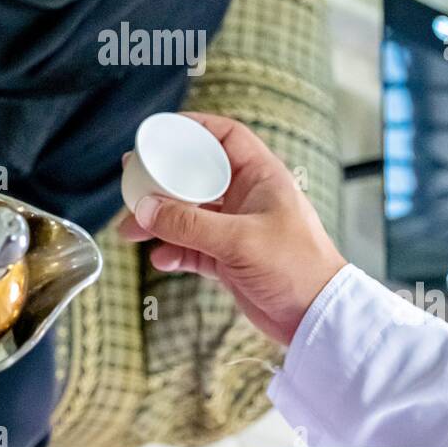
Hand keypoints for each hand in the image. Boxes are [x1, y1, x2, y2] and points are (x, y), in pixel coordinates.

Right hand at [118, 114, 345, 346]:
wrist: (316, 317)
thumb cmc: (297, 267)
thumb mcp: (239, 240)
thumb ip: (189, 225)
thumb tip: (146, 210)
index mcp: (261, 177)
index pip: (225, 137)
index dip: (194, 128)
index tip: (160, 132)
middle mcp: (247, 198)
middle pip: (196, 177)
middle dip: (162, 182)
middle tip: (131, 184)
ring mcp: (237, 229)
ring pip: (189, 215)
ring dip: (160, 222)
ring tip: (131, 231)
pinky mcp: (230, 259)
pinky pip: (193, 248)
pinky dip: (174, 252)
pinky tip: (160, 259)